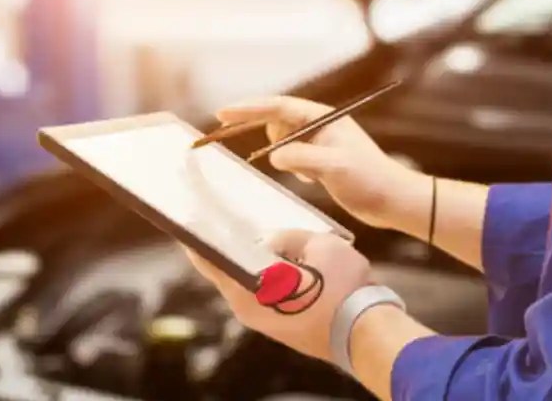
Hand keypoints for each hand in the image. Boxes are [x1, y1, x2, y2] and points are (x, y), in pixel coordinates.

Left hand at [185, 230, 370, 361]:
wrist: (368, 334)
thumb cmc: (343, 290)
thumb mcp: (319, 245)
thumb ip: (289, 236)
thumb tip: (272, 241)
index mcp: (246, 291)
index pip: (207, 260)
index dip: (194, 237)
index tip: (183, 219)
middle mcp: (248, 310)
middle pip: (226, 270)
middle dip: (225, 244)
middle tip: (220, 217)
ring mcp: (264, 321)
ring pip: (248, 281)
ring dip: (250, 260)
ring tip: (253, 231)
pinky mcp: (281, 325)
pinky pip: (264, 293)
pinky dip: (266, 275)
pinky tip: (279, 256)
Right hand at [218, 95, 427, 229]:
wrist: (393, 200)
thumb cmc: (369, 179)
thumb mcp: (334, 166)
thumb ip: (301, 157)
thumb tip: (272, 155)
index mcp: (322, 117)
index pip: (278, 106)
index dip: (249, 108)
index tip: (223, 112)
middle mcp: (319, 125)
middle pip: (276, 117)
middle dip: (255, 124)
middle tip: (225, 124)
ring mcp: (320, 142)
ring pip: (283, 138)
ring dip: (280, 152)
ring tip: (304, 172)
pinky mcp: (321, 160)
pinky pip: (293, 155)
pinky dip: (292, 165)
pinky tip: (310, 180)